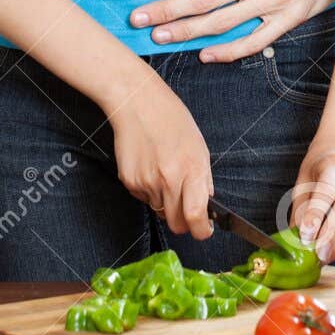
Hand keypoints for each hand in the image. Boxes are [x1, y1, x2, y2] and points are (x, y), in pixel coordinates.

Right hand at [107, 73, 213, 240]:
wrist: (138, 103)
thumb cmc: (171, 119)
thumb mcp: (199, 146)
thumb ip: (204, 178)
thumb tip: (206, 203)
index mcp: (191, 170)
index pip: (196, 217)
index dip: (202, 230)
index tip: (205, 230)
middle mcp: (168, 180)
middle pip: (176, 224)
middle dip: (184, 222)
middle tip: (186, 208)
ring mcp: (146, 182)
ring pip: (159, 210)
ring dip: (165, 201)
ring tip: (164, 172)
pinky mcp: (129, 181)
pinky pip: (143, 198)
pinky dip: (148, 190)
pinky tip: (150, 167)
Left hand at [130, 0, 334, 61]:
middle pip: (201, 0)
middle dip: (165, 10)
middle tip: (136, 19)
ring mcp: (273, 2)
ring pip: (222, 23)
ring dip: (188, 32)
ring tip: (160, 36)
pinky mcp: (289, 17)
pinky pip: (255, 41)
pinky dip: (230, 51)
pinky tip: (207, 55)